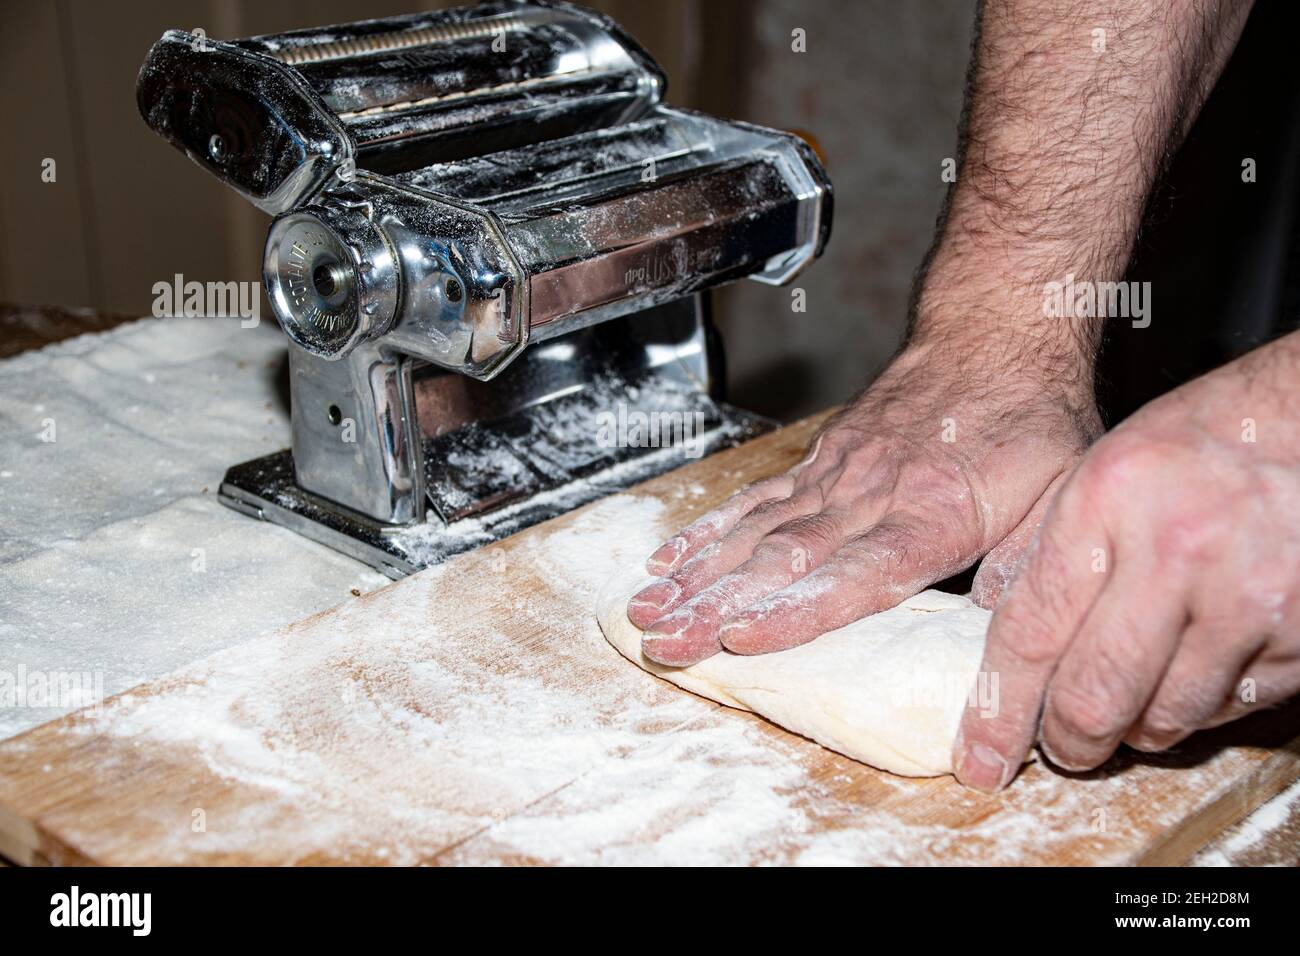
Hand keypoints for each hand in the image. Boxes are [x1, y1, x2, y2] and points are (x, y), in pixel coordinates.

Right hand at [629, 334, 1101, 665]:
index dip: (795, 609)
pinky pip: (756, 497)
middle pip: (782, 559)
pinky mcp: (819, 458)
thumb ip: (1027, 568)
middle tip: (666, 642)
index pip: (855, 572)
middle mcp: (871, 493)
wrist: (997, 333)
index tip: (741, 637)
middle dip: (716, 606)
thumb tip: (1006, 642)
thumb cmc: (1030, 418)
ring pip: (755, 530)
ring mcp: (836, 473)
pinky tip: (671, 556)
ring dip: (698, 574)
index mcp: (934, 513)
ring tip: (649, 609)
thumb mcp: (1060, 494)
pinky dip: (709, 529)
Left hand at [954, 332, 1299, 790]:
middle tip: (1060, 747)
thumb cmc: (1204, 441)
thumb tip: (993, 620)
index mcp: (1110, 499)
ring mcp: (1251, 596)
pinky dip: (1202, 706)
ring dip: (1137, 728)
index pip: (1032, 630)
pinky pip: (1234, 707)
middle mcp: (1179, 549)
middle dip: (1067, 742)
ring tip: (1131, 702)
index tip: (980, 756)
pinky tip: (1195, 667)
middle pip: (1096, 695)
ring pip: (1167, 718)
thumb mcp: (1107, 467)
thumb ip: (1049, 544)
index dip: (999, 709)